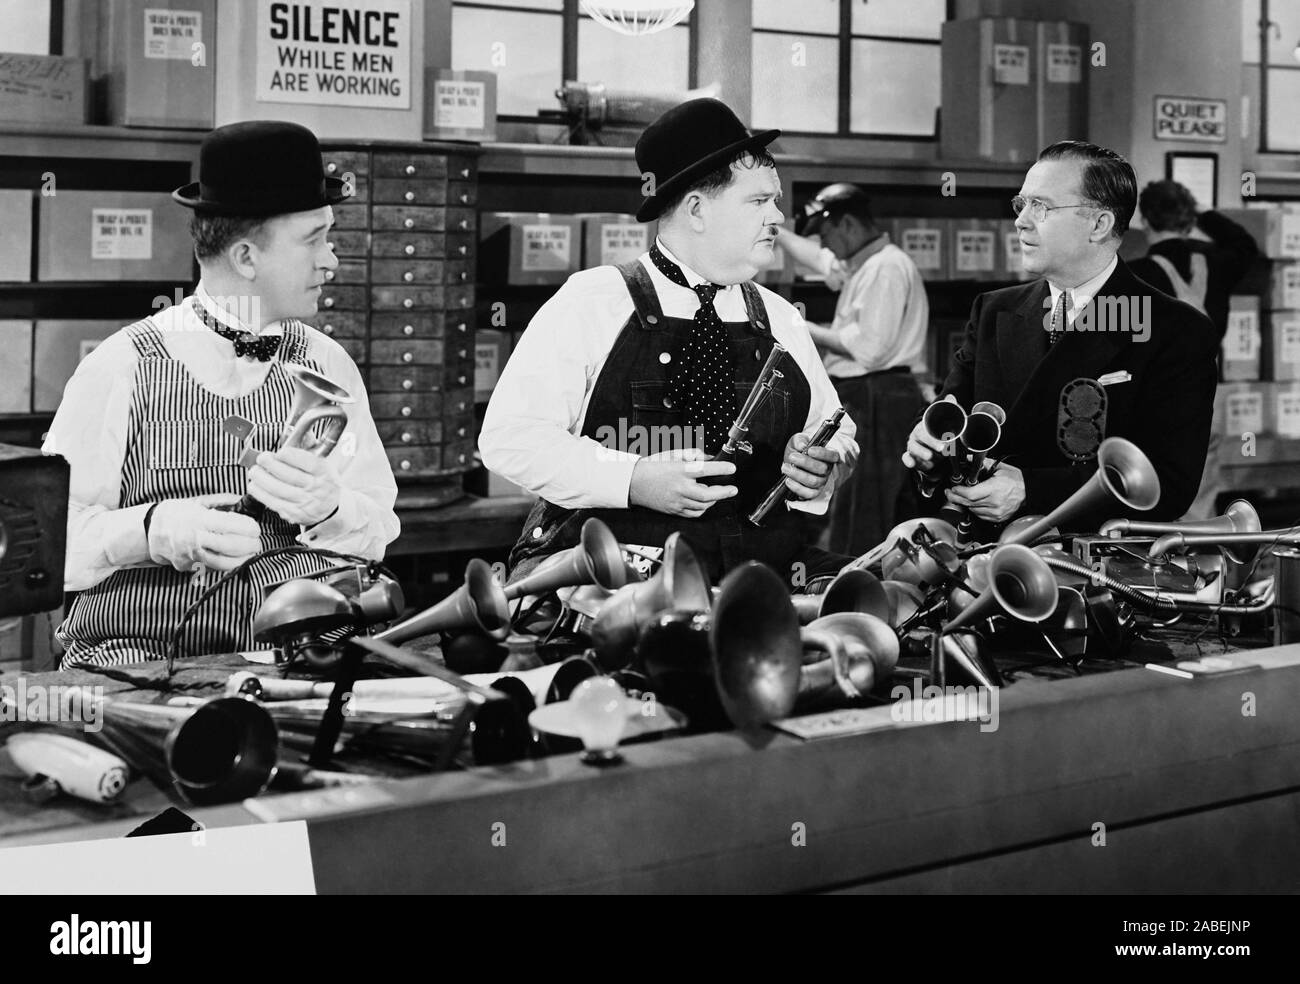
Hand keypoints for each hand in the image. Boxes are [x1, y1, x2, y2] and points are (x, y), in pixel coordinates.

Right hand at [147, 494, 261, 572]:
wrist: (147, 531)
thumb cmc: (174, 513)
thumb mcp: (196, 501)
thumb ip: (222, 500)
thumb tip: (243, 499)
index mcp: (198, 519)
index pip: (231, 525)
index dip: (249, 528)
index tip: (255, 528)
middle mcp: (195, 539)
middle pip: (232, 546)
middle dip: (251, 545)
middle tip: (256, 541)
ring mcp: (191, 555)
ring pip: (225, 563)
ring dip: (243, 559)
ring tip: (250, 552)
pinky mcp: (189, 567)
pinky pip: (214, 568)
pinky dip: (228, 565)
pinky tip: (235, 559)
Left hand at [246, 446, 341, 526]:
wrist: (329, 508)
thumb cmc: (322, 481)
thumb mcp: (323, 462)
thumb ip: (309, 446)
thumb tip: (299, 429)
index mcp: (323, 472)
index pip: (307, 462)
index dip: (289, 455)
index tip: (280, 452)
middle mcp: (315, 488)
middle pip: (289, 475)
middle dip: (270, 464)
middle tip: (262, 458)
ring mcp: (304, 502)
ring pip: (277, 489)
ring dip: (261, 478)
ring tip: (255, 471)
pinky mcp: (293, 513)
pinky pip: (272, 502)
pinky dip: (259, 492)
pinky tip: (255, 485)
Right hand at [628, 448, 736, 517]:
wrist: (633, 482)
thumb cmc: (651, 467)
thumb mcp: (672, 454)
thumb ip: (692, 455)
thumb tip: (708, 458)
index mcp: (679, 471)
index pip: (706, 469)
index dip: (722, 469)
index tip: (731, 468)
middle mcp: (679, 487)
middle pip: (708, 495)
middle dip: (724, 492)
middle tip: (732, 489)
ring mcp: (677, 501)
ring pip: (702, 506)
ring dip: (714, 500)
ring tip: (718, 494)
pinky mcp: (674, 510)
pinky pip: (694, 513)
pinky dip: (703, 509)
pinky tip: (705, 503)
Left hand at [782, 432, 840, 500]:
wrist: (794, 462)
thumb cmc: (799, 450)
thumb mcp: (799, 440)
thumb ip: (800, 440)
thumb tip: (802, 445)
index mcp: (829, 456)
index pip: (832, 455)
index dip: (823, 453)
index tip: (810, 450)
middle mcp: (827, 469)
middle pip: (822, 469)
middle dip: (806, 463)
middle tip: (792, 457)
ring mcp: (822, 482)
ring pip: (814, 481)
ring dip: (798, 475)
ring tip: (786, 468)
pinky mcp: (814, 491)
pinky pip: (809, 494)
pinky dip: (798, 488)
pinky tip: (788, 481)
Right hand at [902, 394, 958, 471]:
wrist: (935, 452)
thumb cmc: (939, 436)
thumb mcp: (946, 425)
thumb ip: (949, 410)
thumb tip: (951, 396)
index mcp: (925, 426)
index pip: (928, 426)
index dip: (936, 431)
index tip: (947, 438)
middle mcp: (917, 435)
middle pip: (921, 436)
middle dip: (931, 442)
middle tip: (943, 448)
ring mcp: (913, 446)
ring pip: (913, 448)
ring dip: (921, 452)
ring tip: (930, 456)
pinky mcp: (911, 457)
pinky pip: (906, 458)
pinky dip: (907, 461)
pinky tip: (912, 464)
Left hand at [944, 463, 1025, 522]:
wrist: (1029, 492)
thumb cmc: (1017, 481)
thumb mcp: (1001, 468)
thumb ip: (984, 464)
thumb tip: (970, 459)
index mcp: (994, 489)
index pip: (970, 494)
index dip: (958, 492)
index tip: (953, 488)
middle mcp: (994, 503)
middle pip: (968, 503)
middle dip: (956, 498)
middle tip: (949, 493)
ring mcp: (996, 512)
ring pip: (972, 510)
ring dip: (965, 503)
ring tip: (962, 496)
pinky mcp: (997, 518)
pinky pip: (980, 515)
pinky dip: (975, 509)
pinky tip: (974, 503)